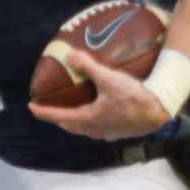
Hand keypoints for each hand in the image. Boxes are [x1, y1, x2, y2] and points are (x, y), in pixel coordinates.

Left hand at [27, 49, 173, 139]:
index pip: (58, 116)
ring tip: (70, 112)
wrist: (158, 111)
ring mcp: (107, 133)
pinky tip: (96, 114)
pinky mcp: (118, 133)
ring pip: (83, 129)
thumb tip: (70, 55)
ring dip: (73, 122)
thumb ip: (89, 67)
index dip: (43, 112)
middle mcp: (95, 130)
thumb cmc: (133, 96)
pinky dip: (89, 122)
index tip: (31, 108)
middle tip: (49, 109)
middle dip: (57, 118)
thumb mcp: (109, 78)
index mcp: (88, 119)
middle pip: (69, 126)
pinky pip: (97, 129)